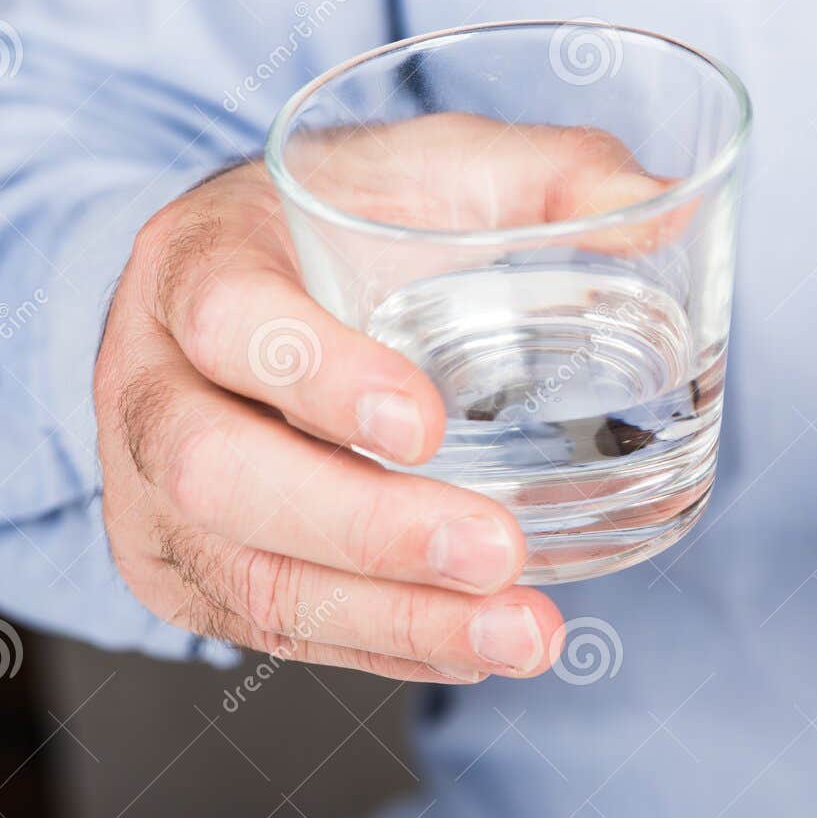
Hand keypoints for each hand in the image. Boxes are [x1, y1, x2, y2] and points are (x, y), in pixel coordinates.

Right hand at [94, 115, 665, 679]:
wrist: (249, 291)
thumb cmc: (350, 228)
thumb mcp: (439, 169)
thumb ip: (550, 176)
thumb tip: (665, 207)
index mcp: (198, 260)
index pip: (228, 320)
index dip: (317, 376)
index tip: (425, 424)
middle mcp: (151, 381)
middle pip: (218, 473)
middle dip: (365, 529)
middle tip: (496, 551)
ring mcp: (150, 490)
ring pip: (247, 575)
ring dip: (392, 619)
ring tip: (520, 635)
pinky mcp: (184, 567)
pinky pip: (272, 627)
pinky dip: (382, 647)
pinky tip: (472, 647)